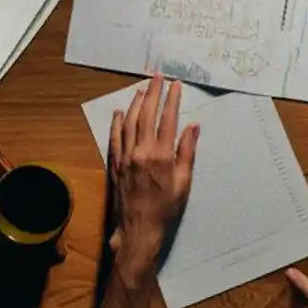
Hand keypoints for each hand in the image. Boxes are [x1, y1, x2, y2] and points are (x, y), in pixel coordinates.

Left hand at [108, 73, 199, 287]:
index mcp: (161, 155)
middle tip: (157, 77)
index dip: (171, 100)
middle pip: (146, 114)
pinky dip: (117, 122)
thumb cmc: (166, 209)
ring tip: (142, 89)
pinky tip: (120, 112)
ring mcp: (125, 157)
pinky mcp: (115, 164)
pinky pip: (115, 137)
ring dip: (135, 103)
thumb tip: (193, 126)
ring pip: (129, 122)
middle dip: (153, 93)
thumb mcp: (184, 183)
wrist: (139, 230)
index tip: (175, 85)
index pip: (167, 119)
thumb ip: (187, 152)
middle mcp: (141, 152)